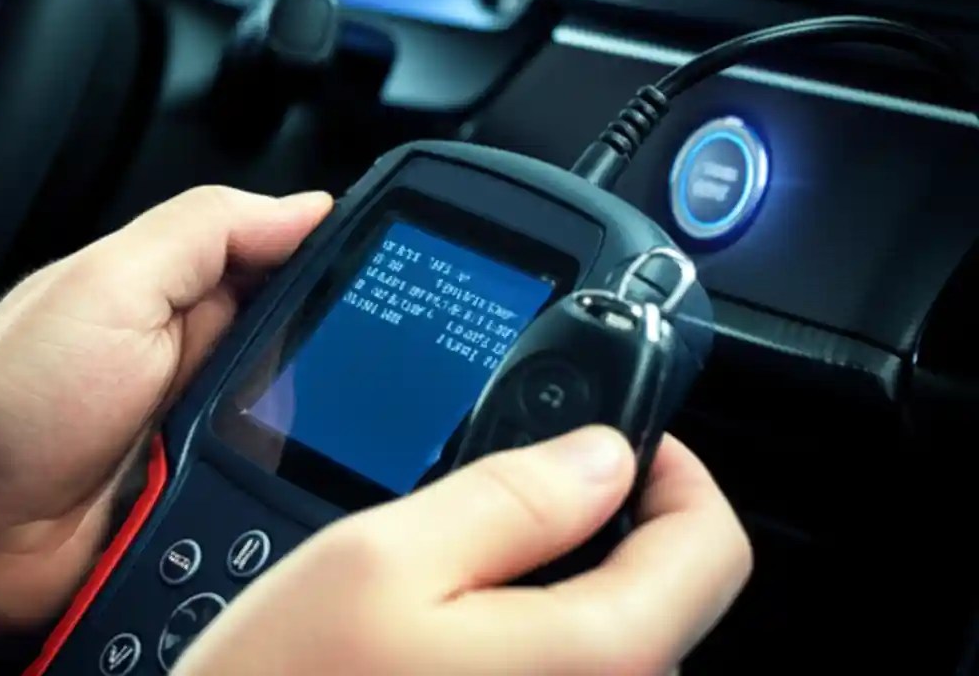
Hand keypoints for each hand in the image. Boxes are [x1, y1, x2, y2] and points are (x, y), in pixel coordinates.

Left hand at [0, 186, 332, 632]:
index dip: (339, 260)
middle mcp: (198, 355)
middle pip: (310, 340)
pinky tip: (293, 487)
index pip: (288, 255)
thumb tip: (304, 206)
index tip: (388, 276)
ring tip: (304, 440)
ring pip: (307, 419)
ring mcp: (207, 429)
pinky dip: (292, 486)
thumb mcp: (106, 285)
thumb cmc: (9, 409)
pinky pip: (280, 483)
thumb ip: (203, 232)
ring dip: (314, 431)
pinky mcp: (211, 495)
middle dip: (337, 357)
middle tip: (343, 376)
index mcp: (178, 290)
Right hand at [175, 427, 751, 675]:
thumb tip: (604, 456)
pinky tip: (450, 638)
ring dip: (564, 584)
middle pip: (669, 596)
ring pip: (616, 640)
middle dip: (611, 528)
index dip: (675, 472)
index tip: (622, 441)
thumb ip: (511, 497)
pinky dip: (534, 638)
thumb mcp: (382, 560)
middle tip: (514, 500)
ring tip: (463, 575)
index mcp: (595, 660)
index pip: (713, 547)